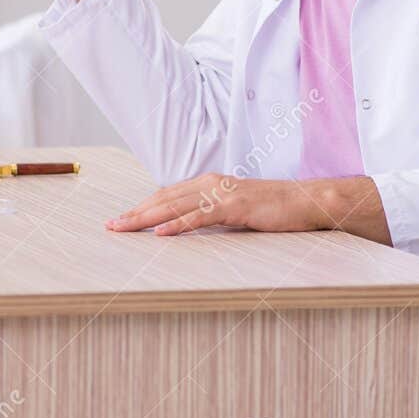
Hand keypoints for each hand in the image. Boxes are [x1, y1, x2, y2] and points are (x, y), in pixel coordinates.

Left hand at [107, 173, 332, 236]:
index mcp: (211, 183)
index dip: (142, 207)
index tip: (121, 220)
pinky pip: (201, 217)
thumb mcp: (238, 210)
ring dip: (146, 218)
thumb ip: (214, 213)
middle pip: (164, 198)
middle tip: (111, 226)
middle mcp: (212, 184)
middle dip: (135, 213)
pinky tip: (160, 234)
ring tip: (124, 228)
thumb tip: (191, 226)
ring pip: (176, 206)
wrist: (308, 201)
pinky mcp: (236, 207)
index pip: (167, 195)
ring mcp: (224, 193)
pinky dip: (178, 225)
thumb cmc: (275, 209)